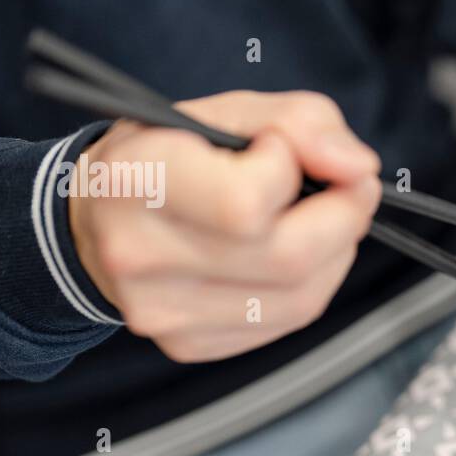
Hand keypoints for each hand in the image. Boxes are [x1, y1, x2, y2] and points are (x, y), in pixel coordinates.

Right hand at [70, 90, 380, 362]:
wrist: (98, 221)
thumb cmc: (167, 156)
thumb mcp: (226, 112)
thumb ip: (300, 123)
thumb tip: (358, 167)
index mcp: (137, 180)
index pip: (248, 199)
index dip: (290, 168)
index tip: (283, 150)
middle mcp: (140, 255)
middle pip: (288, 258)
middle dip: (344, 217)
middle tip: (349, 188)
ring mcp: (163, 312)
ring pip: (301, 299)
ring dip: (335, 253)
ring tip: (319, 219)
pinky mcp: (188, 344)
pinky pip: (286, 322)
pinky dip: (310, 285)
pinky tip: (290, 257)